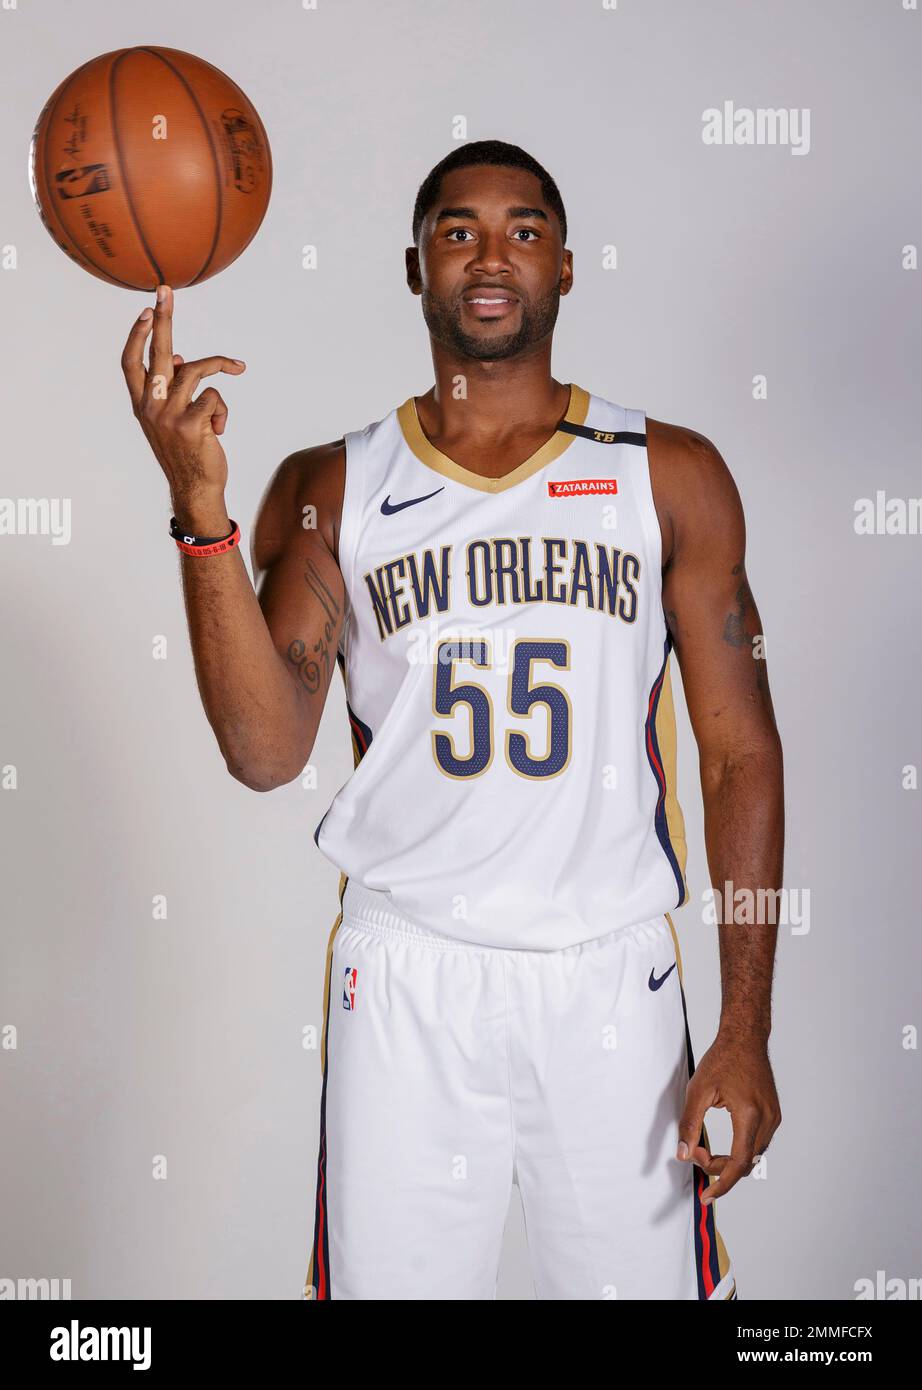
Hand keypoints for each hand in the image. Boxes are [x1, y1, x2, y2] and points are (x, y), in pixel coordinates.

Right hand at [121, 284, 245, 512]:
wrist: (195, 489)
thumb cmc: (187, 450)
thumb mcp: (172, 418)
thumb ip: (172, 389)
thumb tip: (178, 360)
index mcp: (142, 403)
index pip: (132, 362)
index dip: (137, 336)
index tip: (145, 310)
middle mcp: (151, 406)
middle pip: (158, 353)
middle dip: (162, 319)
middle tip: (165, 290)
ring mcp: (170, 415)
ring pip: (196, 370)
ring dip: (219, 368)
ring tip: (235, 369)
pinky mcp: (192, 424)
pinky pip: (214, 396)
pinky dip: (222, 410)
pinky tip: (219, 429)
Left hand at [676, 1033, 780, 1202]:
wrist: (745, 1038)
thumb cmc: (721, 1059)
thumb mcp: (698, 1091)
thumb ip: (689, 1124)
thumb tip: (682, 1155)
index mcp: (749, 1114)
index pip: (738, 1163)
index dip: (722, 1183)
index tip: (707, 1195)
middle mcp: (767, 1119)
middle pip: (745, 1162)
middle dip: (719, 1168)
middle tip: (695, 1156)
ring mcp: (773, 1117)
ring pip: (753, 1155)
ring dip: (730, 1160)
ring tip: (705, 1151)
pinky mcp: (774, 1114)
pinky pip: (758, 1143)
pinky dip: (741, 1150)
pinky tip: (724, 1147)